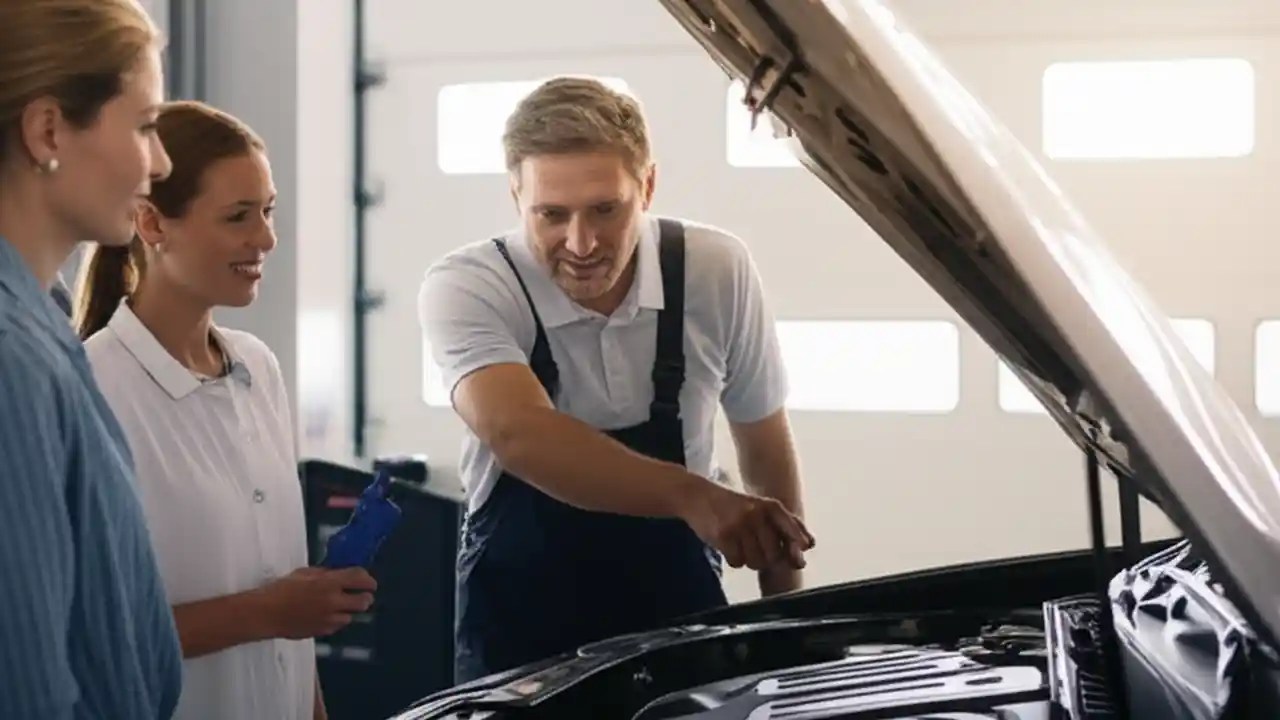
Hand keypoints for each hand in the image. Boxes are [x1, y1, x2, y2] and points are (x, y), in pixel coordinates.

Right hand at [257, 567, 377, 638]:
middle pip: (364, 601)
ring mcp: (329, 619)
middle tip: (361, 595)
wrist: (266, 613)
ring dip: (348, 610)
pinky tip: (325, 615)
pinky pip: (337, 626)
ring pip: (352, 616)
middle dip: (365, 597)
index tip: (369, 581)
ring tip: (338, 606)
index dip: (368, 580)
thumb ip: (326, 574)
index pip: (361, 579)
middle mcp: (333, 602)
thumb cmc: (281, 589)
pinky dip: (336, 620)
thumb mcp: (305, 573)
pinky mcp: (322, 631)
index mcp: (329, 583)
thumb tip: (340, 574)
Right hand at [679, 479, 814, 570]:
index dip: (797, 545)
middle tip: (755, 547)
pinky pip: (738, 563)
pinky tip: (728, 546)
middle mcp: (757, 514)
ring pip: (757, 562)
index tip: (800, 556)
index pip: (792, 529)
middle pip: (775, 556)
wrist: (698, 496)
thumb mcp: (761, 507)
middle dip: (766, 559)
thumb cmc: (733, 506)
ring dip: (749, 560)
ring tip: (740, 544)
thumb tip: (809, 546)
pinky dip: (734, 559)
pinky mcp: (723, 535)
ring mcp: (740, 524)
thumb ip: (786, 524)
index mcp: (771, 506)